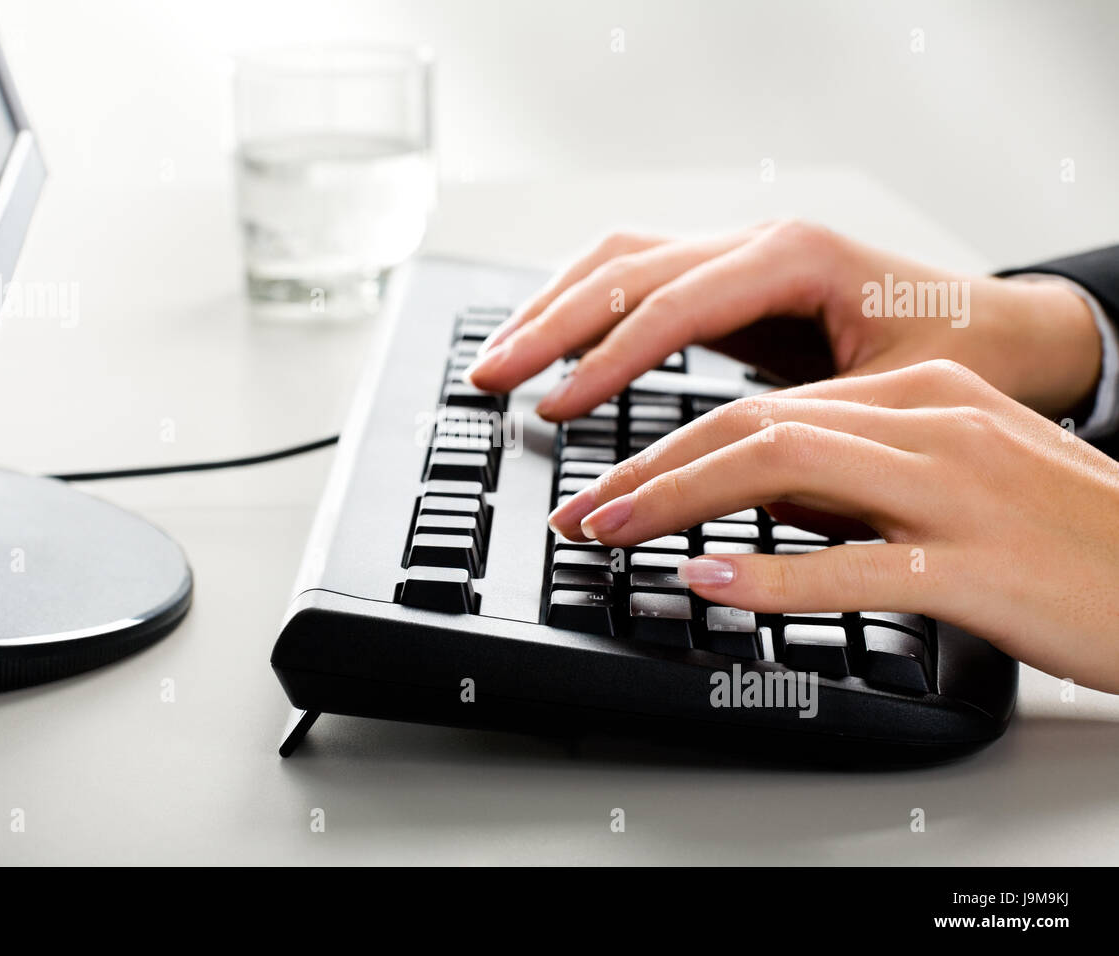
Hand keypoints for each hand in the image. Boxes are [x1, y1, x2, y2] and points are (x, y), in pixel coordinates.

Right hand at [466, 221, 1100, 422]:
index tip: (555, 409)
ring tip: (500, 357)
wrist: (1006, 331)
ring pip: (621, 261)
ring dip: (553, 307)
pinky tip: (554, 338)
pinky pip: (640, 277)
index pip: (674, 304)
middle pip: (626, 268)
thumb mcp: (888, 399)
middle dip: (549, 324)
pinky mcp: (732, 281)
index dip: (606, 360)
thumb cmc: (964, 357)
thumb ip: (800, 428)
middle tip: (490, 376)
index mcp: (797, 258)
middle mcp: (760, 242)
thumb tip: (718, 475)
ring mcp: (742, 254)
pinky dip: (586, 306)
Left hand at [548, 360, 1118, 692]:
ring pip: (785, 469)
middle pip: (755, 426)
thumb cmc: (1069, 535)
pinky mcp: (975, 565)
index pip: (765, 404)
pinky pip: (854, 562)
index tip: (610, 479)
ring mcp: (954, 492)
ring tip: (609, 529)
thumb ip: (860, 471)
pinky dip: (770, 570)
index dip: (670, 443)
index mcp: (922, 399)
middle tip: (582, 508)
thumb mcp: (956, 473)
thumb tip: (760, 492)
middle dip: (650, 466)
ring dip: (678, 499)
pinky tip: (708, 578)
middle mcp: (930, 426)